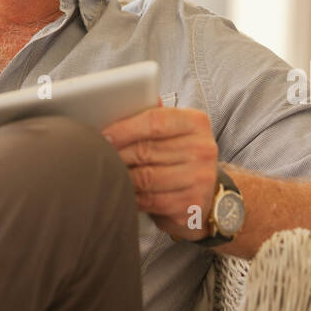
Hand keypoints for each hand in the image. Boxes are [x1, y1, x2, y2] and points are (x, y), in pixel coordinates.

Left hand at [101, 99, 218, 242]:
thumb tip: (118, 105)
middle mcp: (203, 149)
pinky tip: (124, 193)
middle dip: (117, 155)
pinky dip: (133, 198)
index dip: (125, 128)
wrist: (212, 196)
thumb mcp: (175, 133)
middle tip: (97, 157)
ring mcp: (201, 178)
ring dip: (122, 178)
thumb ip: (153, 118)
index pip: (156, 120)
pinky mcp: (192, 204)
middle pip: (147, 150)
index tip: (103, 135)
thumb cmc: (182, 158)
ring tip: (108, 175)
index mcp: (197, 122)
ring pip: (146, 177)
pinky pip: (151, 200)